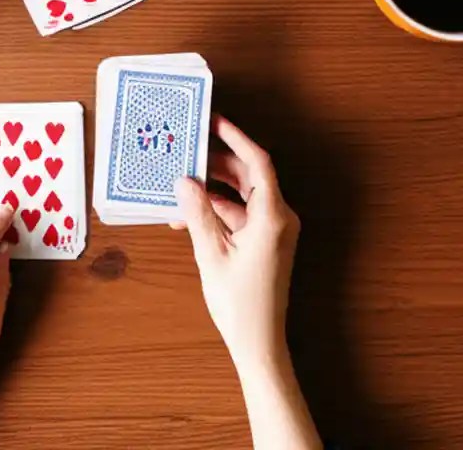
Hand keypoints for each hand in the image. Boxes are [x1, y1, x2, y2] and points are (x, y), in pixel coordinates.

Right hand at [173, 115, 300, 363]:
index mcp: (273, 216)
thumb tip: (186, 181)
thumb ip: (198, 213)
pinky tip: (190, 214)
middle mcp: (280, 218)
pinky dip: (219, 211)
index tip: (215, 122)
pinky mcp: (267, 241)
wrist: (259, 340)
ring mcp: (275, 230)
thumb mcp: (212, 253)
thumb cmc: (241, 303)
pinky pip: (243, 214)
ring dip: (214, 189)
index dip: (237, 138)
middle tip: (190, 149)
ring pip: (244, 195)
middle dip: (219, 162)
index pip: (258, 163)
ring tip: (183, 183)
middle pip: (250, 176)